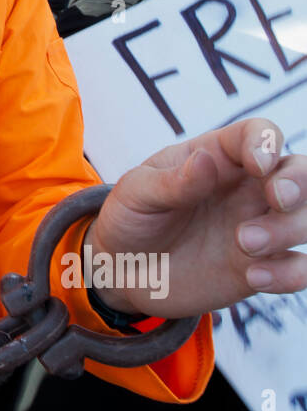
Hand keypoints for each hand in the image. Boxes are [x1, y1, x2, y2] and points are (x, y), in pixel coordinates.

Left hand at [84, 119, 306, 318]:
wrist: (123, 270)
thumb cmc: (131, 217)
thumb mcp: (137, 194)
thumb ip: (172, 181)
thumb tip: (206, 162)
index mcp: (218, 157)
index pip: (259, 134)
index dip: (267, 143)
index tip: (258, 165)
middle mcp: (247, 189)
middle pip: (300, 172)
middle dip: (300, 182)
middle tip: (277, 200)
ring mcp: (259, 228)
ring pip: (306, 219)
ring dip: (289, 229)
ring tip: (245, 243)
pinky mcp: (261, 267)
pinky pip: (299, 268)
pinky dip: (289, 273)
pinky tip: (254, 276)